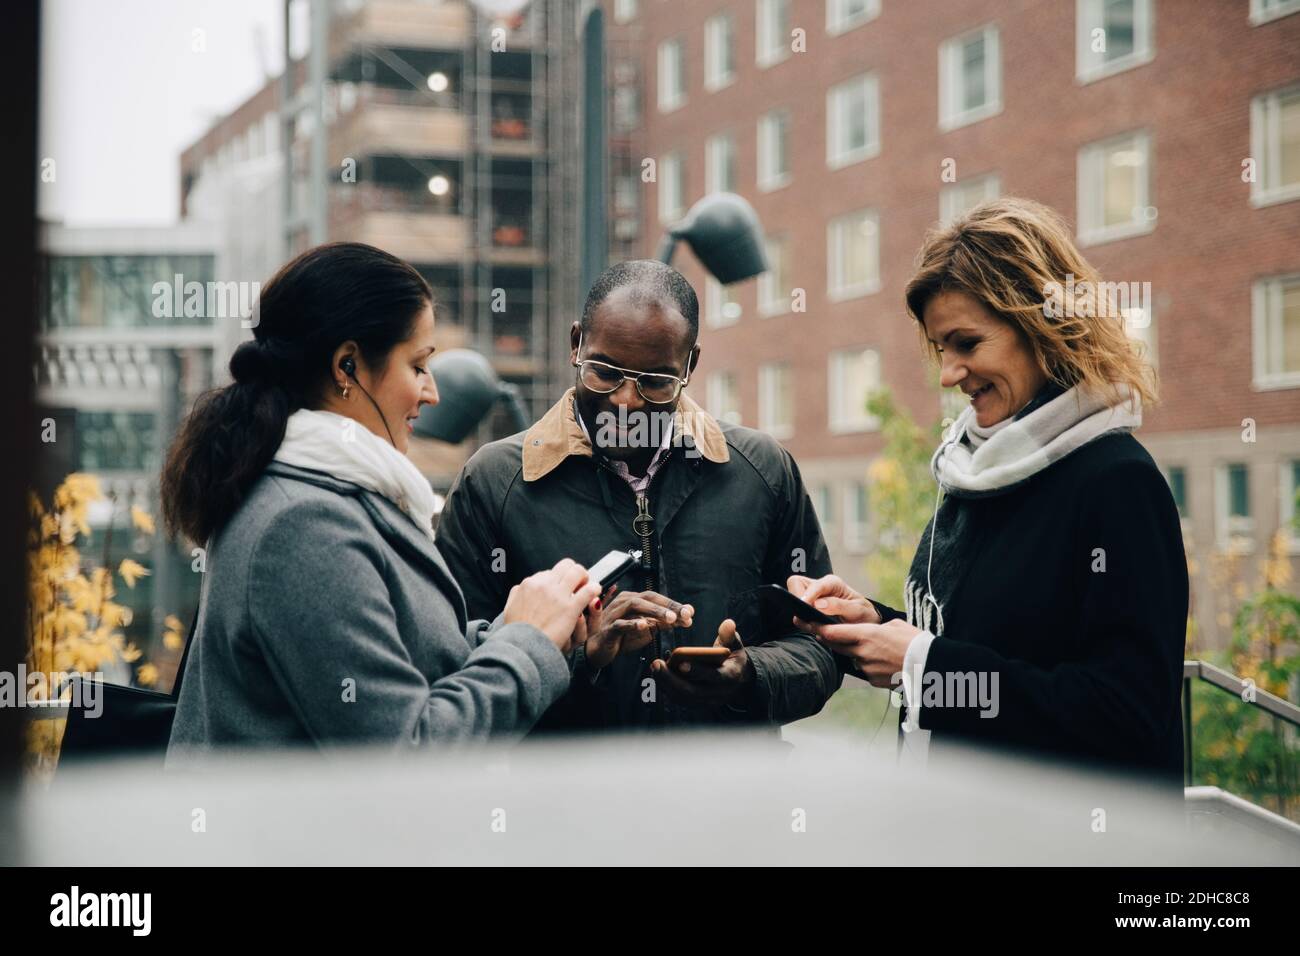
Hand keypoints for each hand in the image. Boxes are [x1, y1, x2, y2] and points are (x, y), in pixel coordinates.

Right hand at [503, 558, 601, 654]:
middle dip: (573, 572)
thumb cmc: (517, 631)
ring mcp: (559, 595)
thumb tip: (521, 587)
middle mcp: (545, 585)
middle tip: (578, 582)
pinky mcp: (570, 608)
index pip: (549, 572)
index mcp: (530, 584)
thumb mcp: (510, 607)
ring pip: (578, 572)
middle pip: (566, 566)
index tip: (561, 587)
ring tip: (588, 585)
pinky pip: (588, 590)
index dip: (558, 579)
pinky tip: (595, 592)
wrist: (523, 647)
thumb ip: (516, 594)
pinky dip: (594, 589)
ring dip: (585, 577)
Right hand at [585, 587, 693, 669]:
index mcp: (634, 600)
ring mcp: (615, 614)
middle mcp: (624, 602)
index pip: (656, 598)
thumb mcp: (646, 629)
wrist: (597, 652)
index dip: (674, 604)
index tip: (690, 613)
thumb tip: (685, 617)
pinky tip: (645, 625)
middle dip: (668, 605)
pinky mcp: (608, 628)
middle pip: (648, 597)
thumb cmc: (621, 637)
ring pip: (635, 606)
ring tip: (671, 619)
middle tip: (685, 614)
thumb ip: (663, 623)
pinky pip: (620, 624)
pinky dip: (633, 624)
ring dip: (655, 611)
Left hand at [650, 618, 753, 704]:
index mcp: (729, 676)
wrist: (738, 681)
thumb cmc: (732, 659)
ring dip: (666, 684)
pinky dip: (667, 689)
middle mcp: (718, 693)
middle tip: (657, 664)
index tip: (681, 663)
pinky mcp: (698, 703)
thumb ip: (729, 635)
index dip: (697, 671)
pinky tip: (658, 675)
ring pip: (683, 697)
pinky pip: (680, 699)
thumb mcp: (735, 645)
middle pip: (692, 691)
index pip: (713, 676)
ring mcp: (707, 701)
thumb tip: (728, 623)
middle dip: (671, 679)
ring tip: (655, 668)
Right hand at [787, 573, 879, 627]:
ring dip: (798, 611)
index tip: (803, 605)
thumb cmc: (863, 614)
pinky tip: (810, 627)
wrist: (864, 622)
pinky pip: (797, 609)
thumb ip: (839, 606)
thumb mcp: (858, 610)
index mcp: (833, 583)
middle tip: (807, 616)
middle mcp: (820, 587)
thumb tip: (818, 604)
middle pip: (796, 584)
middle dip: (797, 599)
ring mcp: (812, 596)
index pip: (815, 584)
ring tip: (811, 625)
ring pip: (793, 596)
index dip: (808, 595)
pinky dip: (801, 619)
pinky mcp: (808, 607)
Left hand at [799, 617, 919, 687]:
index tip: (805, 621)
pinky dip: (867, 663)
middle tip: (816, 630)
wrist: (930, 666)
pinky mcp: (872, 680)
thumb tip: (865, 630)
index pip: (832, 632)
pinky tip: (881, 660)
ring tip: (872, 646)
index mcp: (866, 635)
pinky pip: (863, 669)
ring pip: (850, 657)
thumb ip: (873, 627)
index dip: (816, 627)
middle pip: (834, 645)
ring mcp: (865, 668)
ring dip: (852, 651)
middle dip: (824, 637)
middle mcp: (862, 652)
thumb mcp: (894, 625)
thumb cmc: (915, 642)